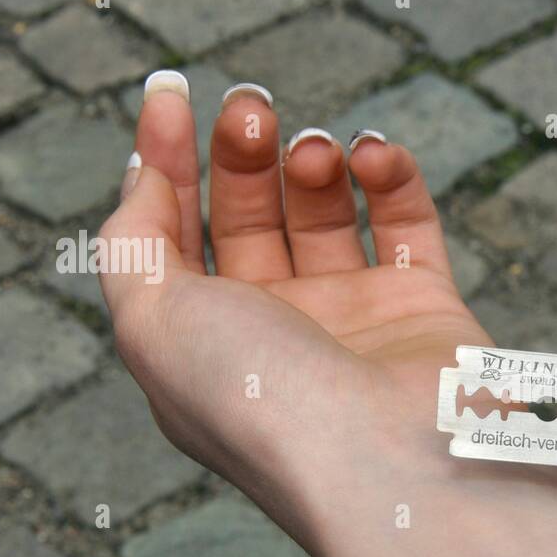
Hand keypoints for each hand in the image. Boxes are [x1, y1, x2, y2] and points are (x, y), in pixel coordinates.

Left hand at [99, 79, 491, 531]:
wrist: (390, 462)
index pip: (173, 236)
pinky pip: (406, 222)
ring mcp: (354, 320)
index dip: (164, 163)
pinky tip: (371, 154)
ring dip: (311, 160)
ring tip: (312, 151)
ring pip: (324, 213)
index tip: (170, 94)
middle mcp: (276, 334)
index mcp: (202, 346)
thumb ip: (130, 242)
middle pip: (249, 216)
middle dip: (241, 152)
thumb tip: (145, 178)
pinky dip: (388, 174)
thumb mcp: (151, 320)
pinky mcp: (426, 307)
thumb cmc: (263, 402)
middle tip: (252, 109)